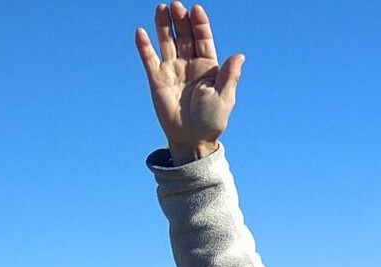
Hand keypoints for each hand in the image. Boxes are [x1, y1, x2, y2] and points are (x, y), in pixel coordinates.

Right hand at [135, 3, 243, 164]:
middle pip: (184, 36)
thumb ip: (229, 76)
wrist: (192, 138)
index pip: (203, 40)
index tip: (196, 9)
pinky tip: (141, 32)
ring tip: (162, 8)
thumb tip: (239, 55)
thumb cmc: (212, 120)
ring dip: (163, 25)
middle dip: (181, 20)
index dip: (200, 25)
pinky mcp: (157, 79)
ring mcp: (172, 69)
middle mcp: (189, 64)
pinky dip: (144, 46)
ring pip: (167, 42)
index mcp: (208, 67)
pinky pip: (149, 59)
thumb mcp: (224, 97)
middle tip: (176, 4)